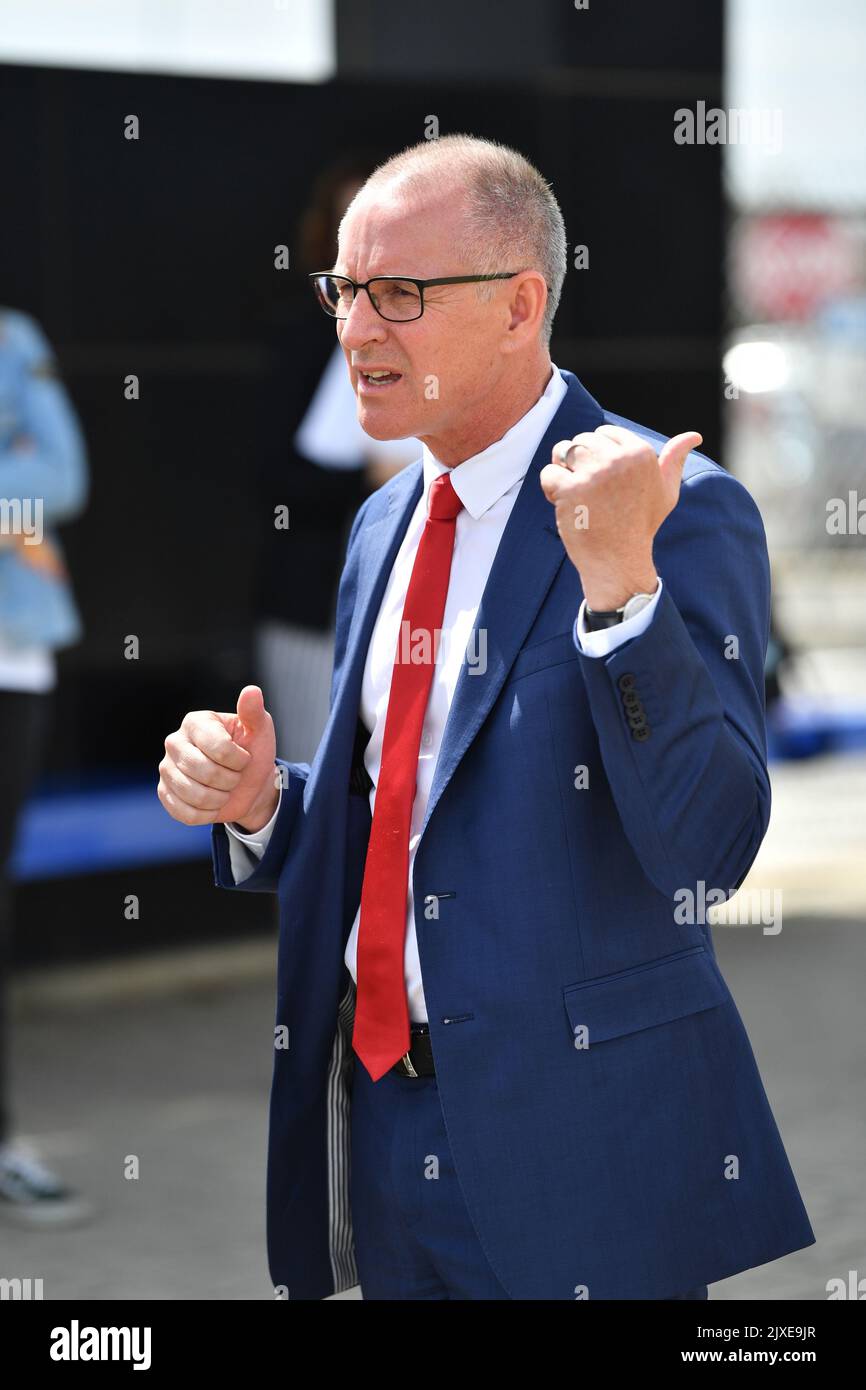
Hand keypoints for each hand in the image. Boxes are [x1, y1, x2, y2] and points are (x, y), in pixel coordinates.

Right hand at [158, 685, 278, 830]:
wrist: (248, 785)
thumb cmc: (253, 752)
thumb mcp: (260, 731)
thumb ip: (254, 712)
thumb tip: (251, 691)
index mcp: (195, 722)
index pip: (219, 748)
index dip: (239, 761)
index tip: (245, 757)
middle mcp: (174, 742)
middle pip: (205, 772)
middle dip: (230, 780)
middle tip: (234, 776)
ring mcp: (166, 768)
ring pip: (195, 795)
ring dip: (220, 798)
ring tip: (224, 789)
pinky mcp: (164, 792)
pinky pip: (185, 812)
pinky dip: (206, 814)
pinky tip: (212, 803)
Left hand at [539, 424, 701, 608]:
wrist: (619, 561)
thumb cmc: (641, 525)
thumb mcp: (665, 492)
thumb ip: (674, 460)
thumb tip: (694, 436)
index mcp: (641, 453)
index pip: (604, 433)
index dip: (599, 457)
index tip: (607, 483)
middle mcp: (619, 459)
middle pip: (582, 440)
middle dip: (580, 463)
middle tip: (591, 494)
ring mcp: (594, 474)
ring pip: (563, 450)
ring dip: (563, 471)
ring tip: (576, 496)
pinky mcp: (571, 489)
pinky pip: (549, 472)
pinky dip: (551, 489)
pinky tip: (566, 505)